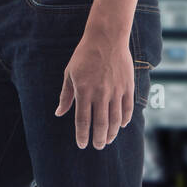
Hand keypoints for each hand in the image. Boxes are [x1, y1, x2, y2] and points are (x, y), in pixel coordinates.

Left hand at [56, 30, 134, 148]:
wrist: (106, 39)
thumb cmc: (83, 56)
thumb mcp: (69, 74)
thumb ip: (66, 95)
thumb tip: (59, 113)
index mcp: (83, 90)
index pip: (82, 119)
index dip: (82, 134)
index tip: (82, 145)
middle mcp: (100, 93)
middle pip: (100, 123)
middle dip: (98, 138)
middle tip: (97, 146)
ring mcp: (116, 91)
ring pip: (115, 119)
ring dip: (111, 132)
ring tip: (107, 140)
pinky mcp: (128, 87)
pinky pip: (128, 108)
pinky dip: (125, 119)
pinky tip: (120, 126)